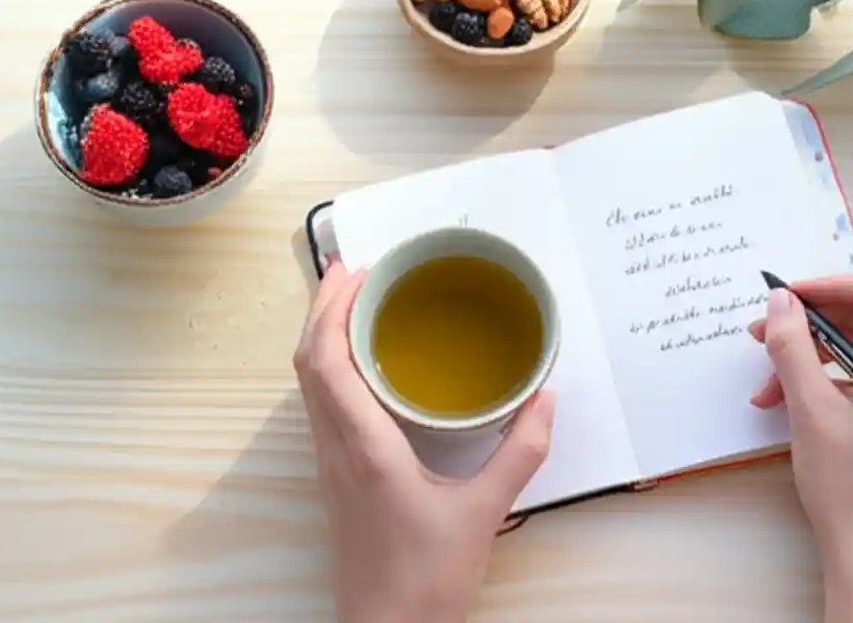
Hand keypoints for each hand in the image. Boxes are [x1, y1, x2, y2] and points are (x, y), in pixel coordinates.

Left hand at [293, 261, 555, 622]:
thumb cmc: (427, 580)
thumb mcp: (485, 513)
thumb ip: (520, 453)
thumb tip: (544, 398)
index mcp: (365, 450)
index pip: (326, 364)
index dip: (332, 311)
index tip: (357, 273)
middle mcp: (336, 451)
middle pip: (307, 365)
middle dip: (323, 309)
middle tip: (354, 271)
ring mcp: (331, 466)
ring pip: (309, 386)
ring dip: (324, 337)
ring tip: (357, 304)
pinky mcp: (339, 478)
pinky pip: (322, 407)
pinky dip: (333, 369)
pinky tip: (366, 365)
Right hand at [748, 273, 852, 622]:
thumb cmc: (846, 483)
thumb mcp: (810, 409)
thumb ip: (792, 348)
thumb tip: (780, 301)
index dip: (832, 285)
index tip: (788, 296)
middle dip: (811, 318)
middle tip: (763, 328)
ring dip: (806, 350)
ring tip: (762, 371)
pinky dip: (815, 375)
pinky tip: (777, 396)